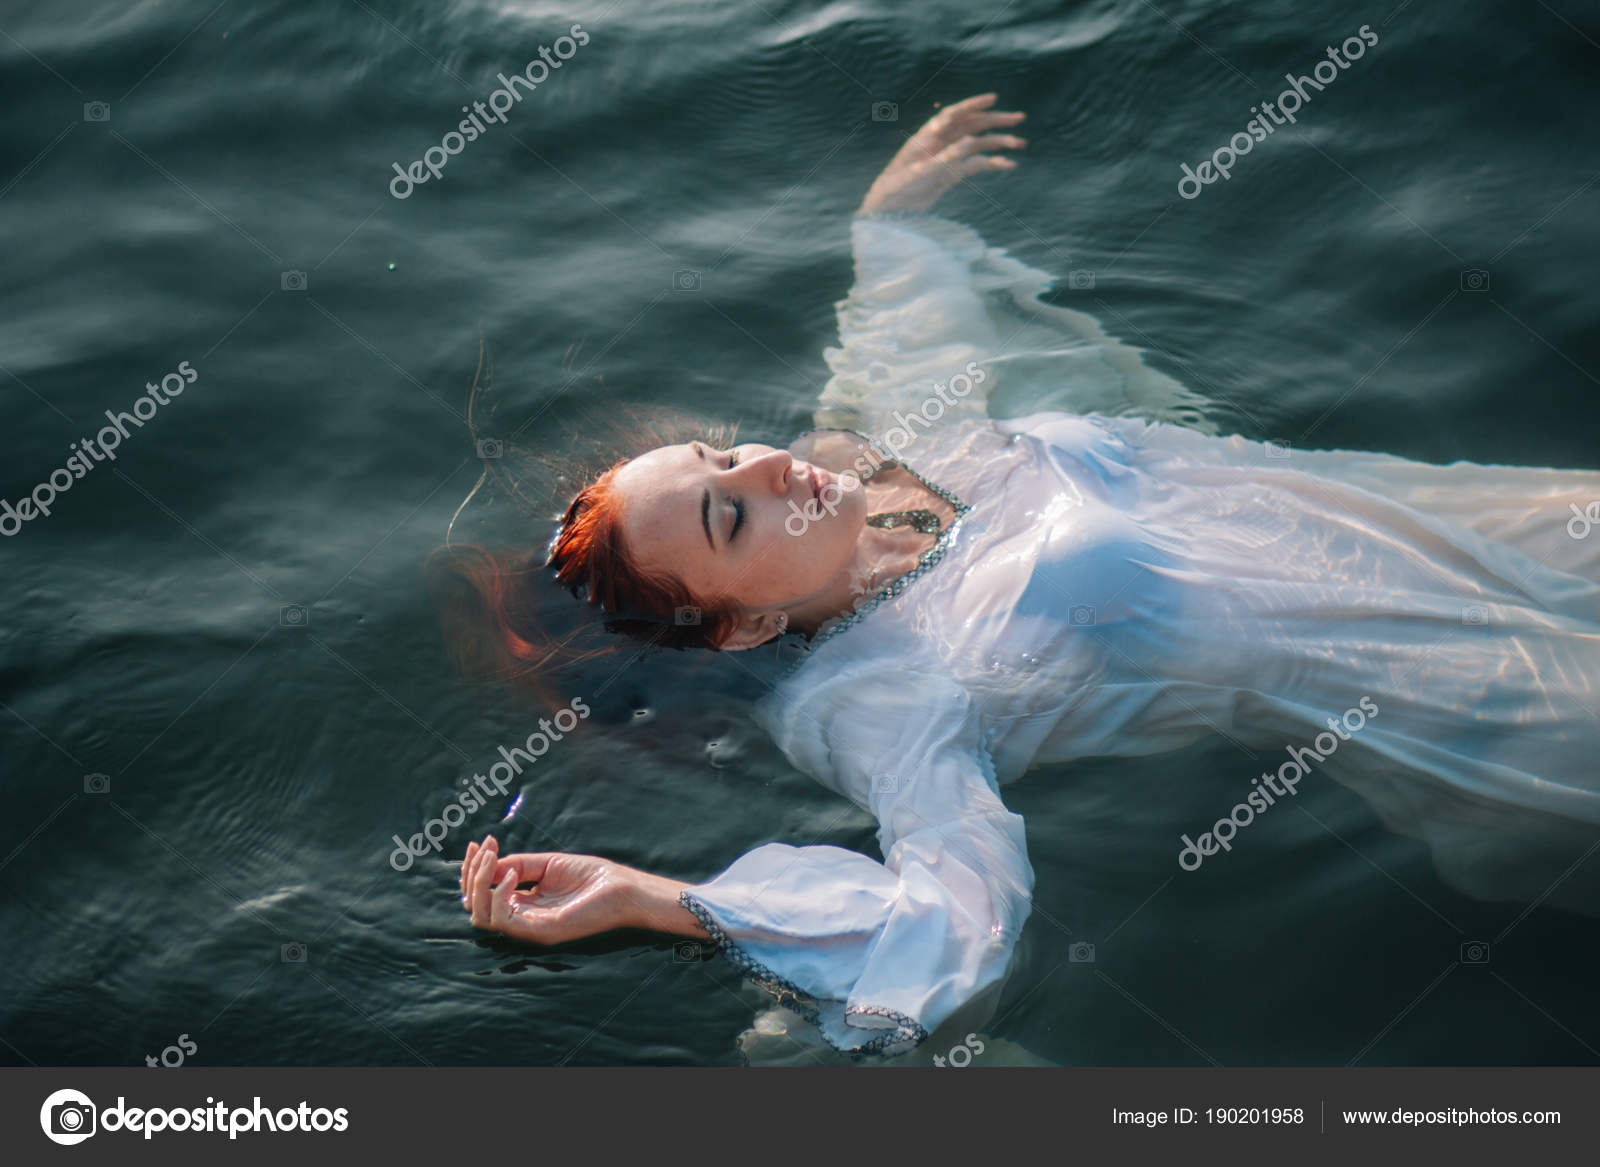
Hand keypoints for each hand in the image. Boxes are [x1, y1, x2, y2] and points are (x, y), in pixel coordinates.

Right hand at [460, 835, 633, 945]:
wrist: (621, 888)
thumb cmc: (590, 876)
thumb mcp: (546, 864)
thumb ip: (516, 865)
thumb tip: (487, 864)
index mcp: (523, 904)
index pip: (482, 894)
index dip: (475, 868)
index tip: (481, 841)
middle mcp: (522, 918)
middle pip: (475, 907)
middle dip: (471, 875)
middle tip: (482, 849)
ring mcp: (529, 928)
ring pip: (481, 916)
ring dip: (480, 883)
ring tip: (494, 859)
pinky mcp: (540, 932)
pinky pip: (503, 920)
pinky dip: (499, 894)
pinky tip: (512, 875)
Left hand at [857, 93, 1025, 215]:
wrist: (888, 211)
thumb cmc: (897, 188)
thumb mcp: (920, 173)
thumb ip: (944, 158)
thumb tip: (971, 142)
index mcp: (928, 136)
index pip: (954, 115)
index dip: (974, 105)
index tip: (994, 99)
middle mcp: (940, 144)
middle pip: (972, 126)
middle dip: (996, 121)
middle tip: (1020, 118)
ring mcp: (948, 159)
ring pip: (978, 145)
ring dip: (999, 142)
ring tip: (1021, 143)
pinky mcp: (952, 175)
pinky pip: (976, 165)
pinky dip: (993, 164)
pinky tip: (1009, 164)